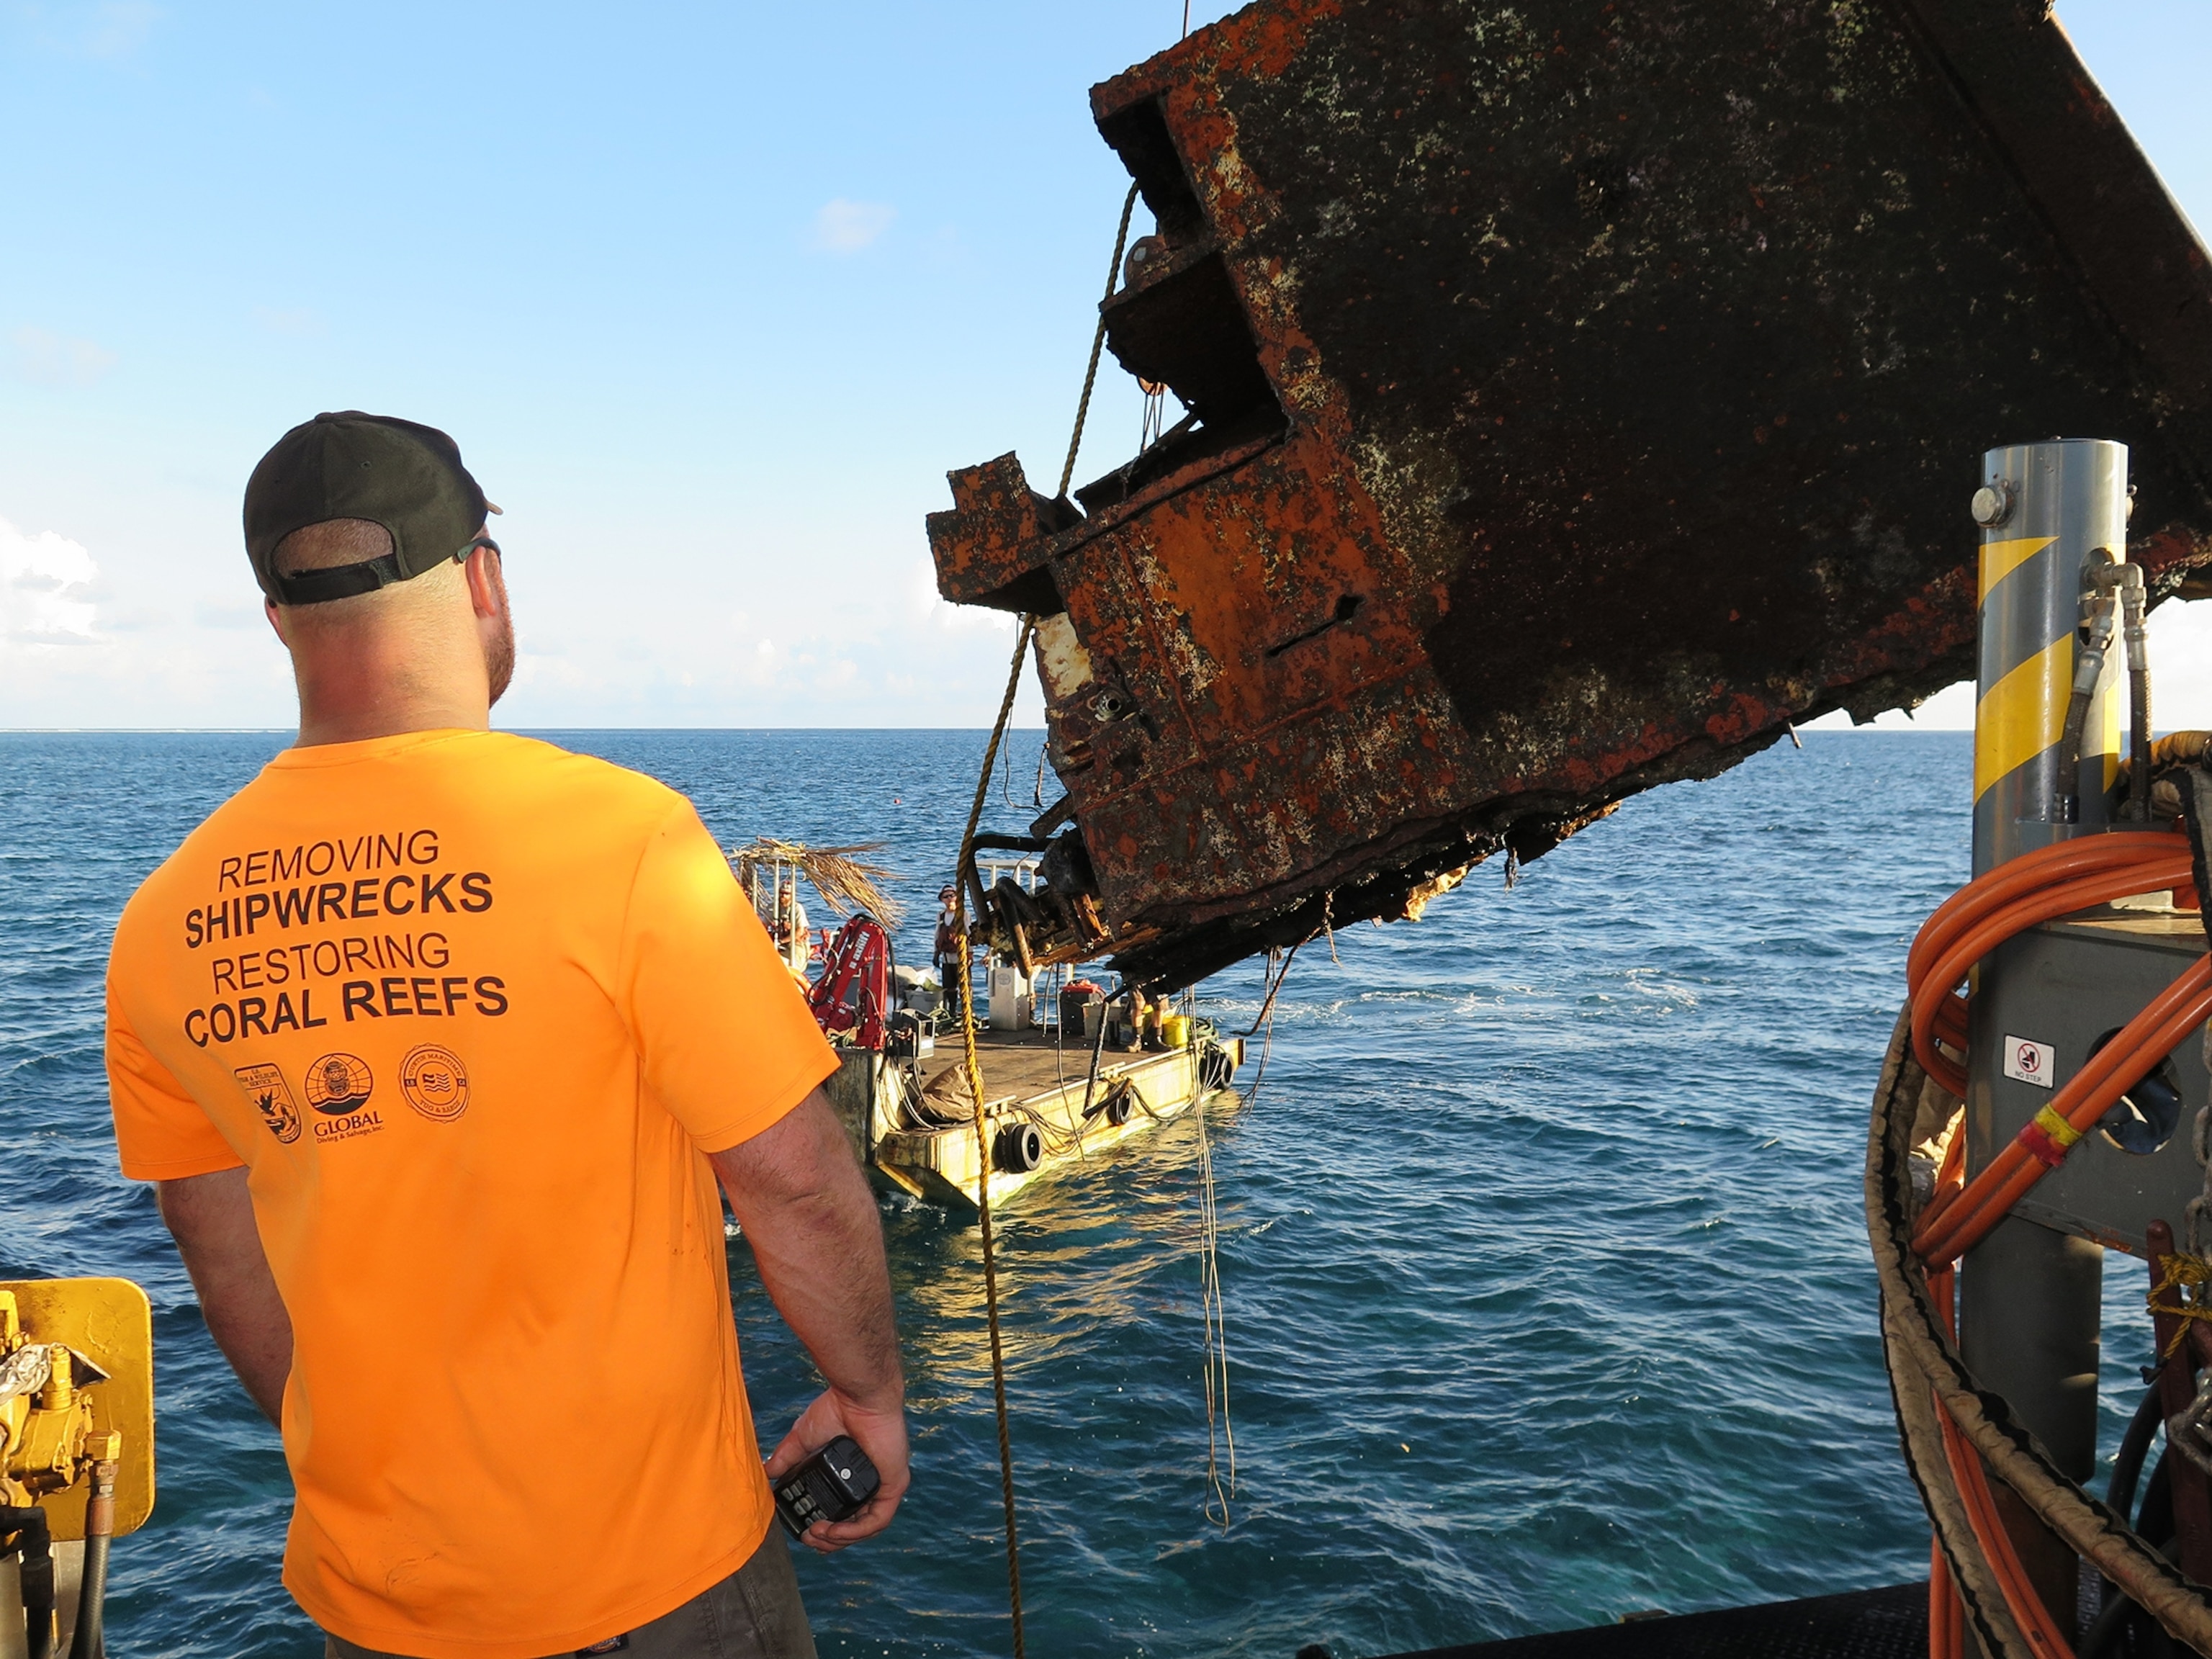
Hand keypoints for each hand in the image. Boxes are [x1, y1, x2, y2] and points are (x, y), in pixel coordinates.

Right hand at [764, 1388, 909, 1553]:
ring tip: (815, 1535)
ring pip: (865, 1529)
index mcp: (852, 1475)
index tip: (804, 1532)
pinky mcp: (894, 1485)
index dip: (825, 1530)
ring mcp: (884, 1485)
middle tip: (808, 1538)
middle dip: (829, 1540)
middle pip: (853, 1527)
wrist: (858, 1394)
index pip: (842, 1514)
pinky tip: (832, 1531)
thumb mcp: (804, 1439)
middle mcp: (870, 1483)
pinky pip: (877, 1520)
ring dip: (838, 1539)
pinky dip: (854, 1531)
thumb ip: (787, 1458)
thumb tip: (766, 1473)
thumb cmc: (837, 1409)